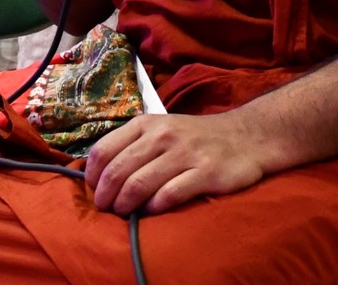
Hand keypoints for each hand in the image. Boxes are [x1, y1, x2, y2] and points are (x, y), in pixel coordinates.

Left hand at [85, 112, 266, 215]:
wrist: (246, 136)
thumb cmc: (196, 138)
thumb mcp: (162, 129)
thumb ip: (133, 145)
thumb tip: (100, 176)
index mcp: (146, 124)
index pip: (103, 150)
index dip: (92, 176)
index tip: (94, 191)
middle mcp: (162, 135)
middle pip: (118, 171)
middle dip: (105, 196)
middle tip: (106, 209)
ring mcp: (184, 153)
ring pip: (139, 184)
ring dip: (125, 205)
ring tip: (124, 213)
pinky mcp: (205, 172)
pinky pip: (169, 194)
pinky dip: (154, 207)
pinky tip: (152, 211)